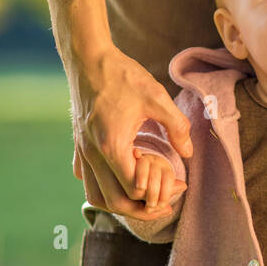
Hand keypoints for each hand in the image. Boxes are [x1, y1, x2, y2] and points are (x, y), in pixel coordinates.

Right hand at [69, 44, 192, 218]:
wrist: (87, 56)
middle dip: (142, 209)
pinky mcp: (79, 144)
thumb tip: (188, 152)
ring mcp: (82, 150)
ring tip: (143, 199)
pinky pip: (86, 177)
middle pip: (114, 201)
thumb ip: (177, 127)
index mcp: (112, 145)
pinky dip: (103, 187)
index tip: (179, 182)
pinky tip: (121, 179)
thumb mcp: (157, 97)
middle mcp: (93, 153)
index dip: (160, 191)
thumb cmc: (122, 75)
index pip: (135, 187)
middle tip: (166, 204)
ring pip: (95, 195)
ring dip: (119, 203)